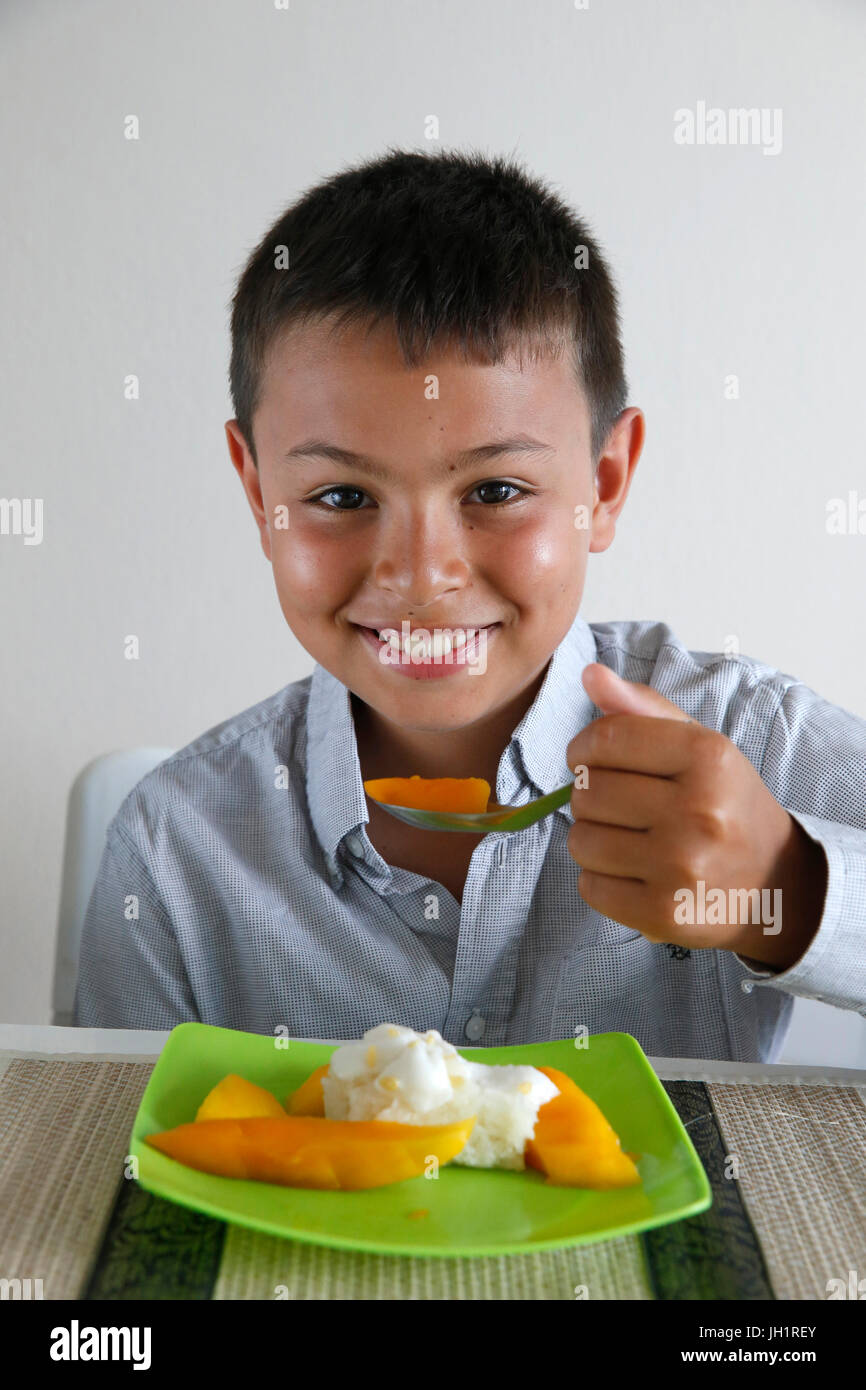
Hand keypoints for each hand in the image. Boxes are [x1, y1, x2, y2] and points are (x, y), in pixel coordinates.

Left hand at [565, 664, 827, 967]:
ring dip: (592, 838)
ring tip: (629, 839)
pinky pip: (589, 887)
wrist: (773, 883)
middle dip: (591, 794)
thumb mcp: (697, 745)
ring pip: (580, 841)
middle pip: (586, 791)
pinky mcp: (665, 914)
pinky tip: (634, 872)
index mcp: (709, 757)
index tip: (591, 758)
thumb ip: (641, 708)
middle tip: (624, 805)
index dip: (583, 748)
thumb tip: (590, 674)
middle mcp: (699, 811)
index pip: (604, 738)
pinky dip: (601, 879)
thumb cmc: (723, 803)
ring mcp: (682, 867)